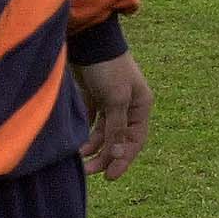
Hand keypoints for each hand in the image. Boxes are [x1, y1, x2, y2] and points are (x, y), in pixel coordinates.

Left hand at [74, 51, 152, 179]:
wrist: (88, 40)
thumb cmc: (107, 67)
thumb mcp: (115, 99)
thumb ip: (117, 128)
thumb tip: (118, 155)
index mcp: (141, 105)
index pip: (135, 140)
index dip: (123, 160)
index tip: (109, 177)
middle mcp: (128, 106)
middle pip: (118, 140)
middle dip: (105, 156)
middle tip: (90, 171)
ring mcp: (110, 102)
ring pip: (104, 133)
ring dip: (94, 147)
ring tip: (80, 159)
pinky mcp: (94, 97)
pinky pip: (92, 124)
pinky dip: (86, 135)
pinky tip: (77, 145)